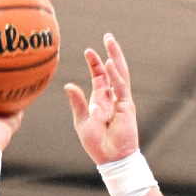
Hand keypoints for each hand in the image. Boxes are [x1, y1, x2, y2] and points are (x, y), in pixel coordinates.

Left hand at [64, 33, 139, 164]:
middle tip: (107, 36)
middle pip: (112, 71)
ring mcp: (121, 101)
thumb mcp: (82, 121)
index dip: (95, 64)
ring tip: (110, 41)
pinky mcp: (127, 107)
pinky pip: (121, 87)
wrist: (111, 158)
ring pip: (120, 74)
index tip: (89, 51)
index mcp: (100, 102)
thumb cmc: (96, 144)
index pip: (100, 78)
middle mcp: (112, 98)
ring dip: (115, 57)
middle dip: (109, 54)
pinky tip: (110, 63)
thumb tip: (68, 85)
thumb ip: (77, 103)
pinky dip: (116, 75)